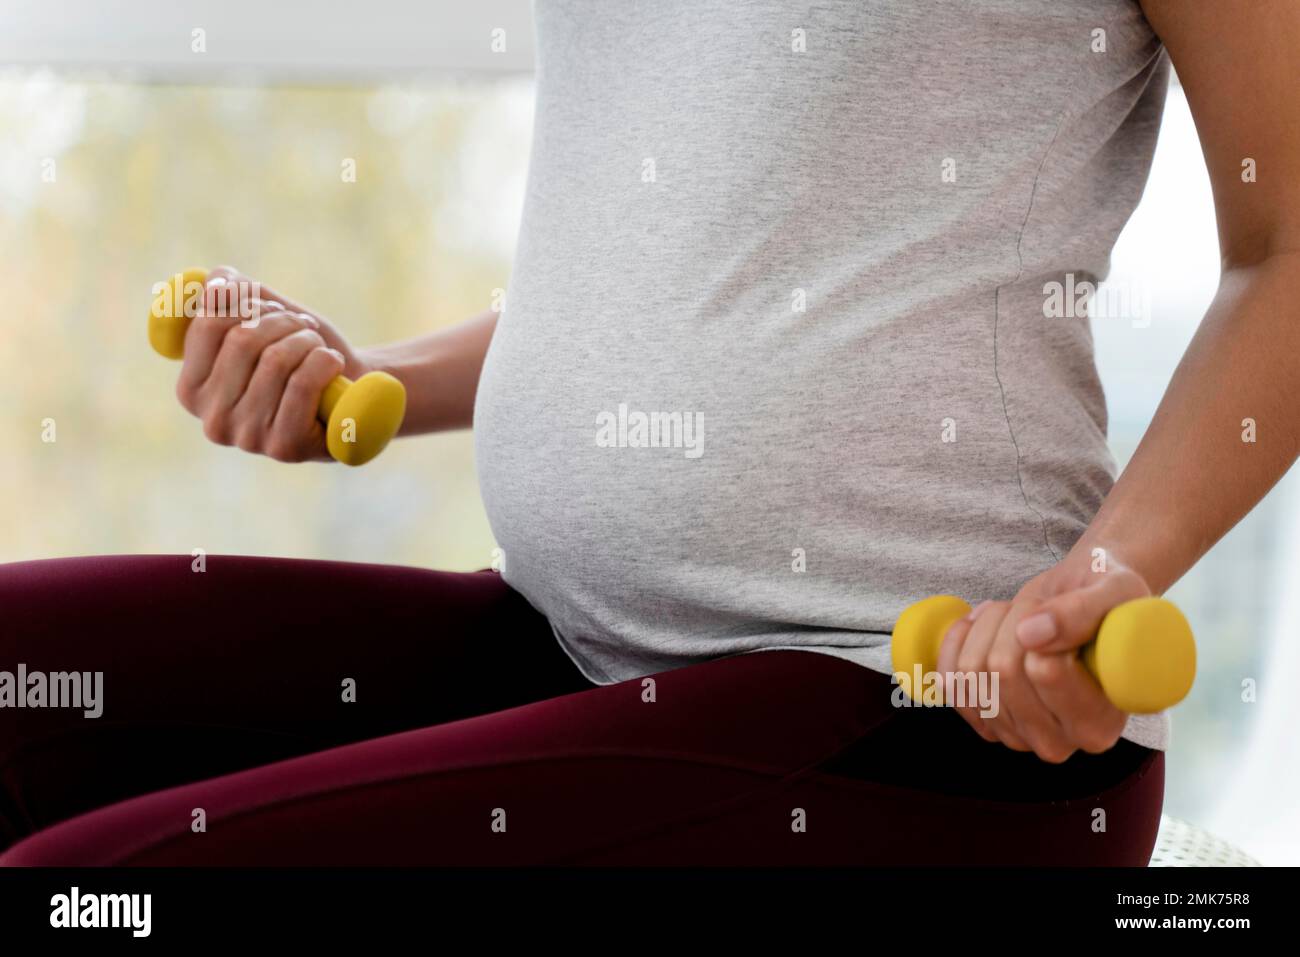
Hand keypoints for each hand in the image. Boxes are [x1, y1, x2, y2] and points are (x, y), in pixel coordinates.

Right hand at [174, 265, 370, 461]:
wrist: (354, 398)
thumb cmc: (304, 359)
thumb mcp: (268, 321)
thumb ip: (236, 296)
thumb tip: (217, 277)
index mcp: (192, 389)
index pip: (207, 324)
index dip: (247, 303)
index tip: (273, 309)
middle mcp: (212, 419)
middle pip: (242, 340)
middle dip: (283, 321)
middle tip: (304, 328)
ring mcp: (247, 438)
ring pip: (275, 360)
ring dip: (307, 341)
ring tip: (318, 348)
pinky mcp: (284, 447)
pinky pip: (302, 384)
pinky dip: (324, 362)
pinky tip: (332, 364)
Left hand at [934, 553, 1151, 761]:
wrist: (1081, 606)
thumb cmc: (1109, 603)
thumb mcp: (1114, 591)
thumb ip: (1082, 613)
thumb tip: (1032, 634)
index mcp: (1102, 722)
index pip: (1045, 671)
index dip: (1044, 627)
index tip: (1061, 611)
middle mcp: (1061, 740)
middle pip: (1003, 671)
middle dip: (1013, 622)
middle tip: (1037, 606)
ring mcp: (1018, 735)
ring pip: (972, 672)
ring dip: (987, 627)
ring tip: (1016, 615)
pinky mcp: (984, 722)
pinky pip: (948, 679)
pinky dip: (958, 642)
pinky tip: (982, 625)